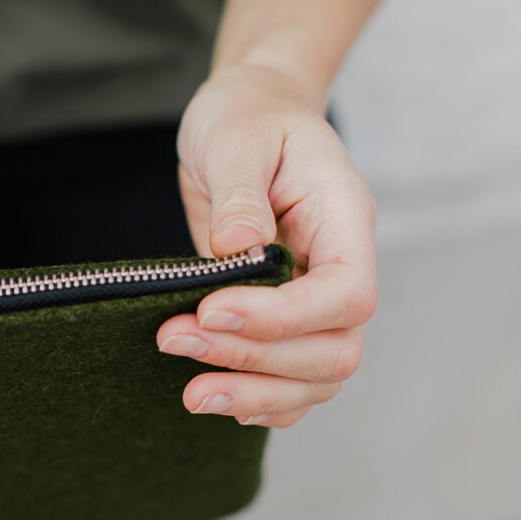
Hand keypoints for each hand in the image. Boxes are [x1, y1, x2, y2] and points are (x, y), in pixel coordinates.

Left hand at [160, 65, 377, 427]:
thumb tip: (236, 245)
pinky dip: (261, 402)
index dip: (282, 318)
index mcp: (343, 220)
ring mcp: (314, 299)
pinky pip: (293, 381)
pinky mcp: (281, 319)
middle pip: (334, 350)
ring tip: (189, 394)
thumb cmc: (246, 118)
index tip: (211, 309)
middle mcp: (338, 267)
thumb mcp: (235, 136)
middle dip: (254, 360)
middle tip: (174, 340)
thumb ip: (239, 191)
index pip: (346, 294)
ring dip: (253, 393)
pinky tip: (217, 398)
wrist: (247, 118)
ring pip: (317, 378)